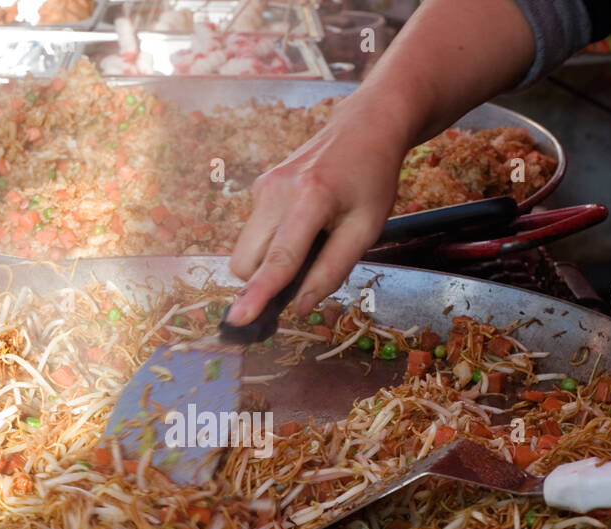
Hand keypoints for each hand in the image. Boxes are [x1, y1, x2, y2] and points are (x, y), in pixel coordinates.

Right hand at [226, 94, 409, 324]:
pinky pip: (254, 233)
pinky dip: (271, 244)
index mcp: (310, 200)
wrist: (364, 127)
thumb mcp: (366, 228)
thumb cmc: (372, 179)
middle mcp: (276, 192)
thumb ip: (333, 269)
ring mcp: (263, 187)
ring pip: (245, 250)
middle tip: (301, 281)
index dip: (258, 294)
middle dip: (263, 281)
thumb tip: (301, 306)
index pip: (279, 259)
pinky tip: (303, 228)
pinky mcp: (260, 187)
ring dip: (268, 263)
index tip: (238, 319)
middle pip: (247, 261)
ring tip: (309, 246)